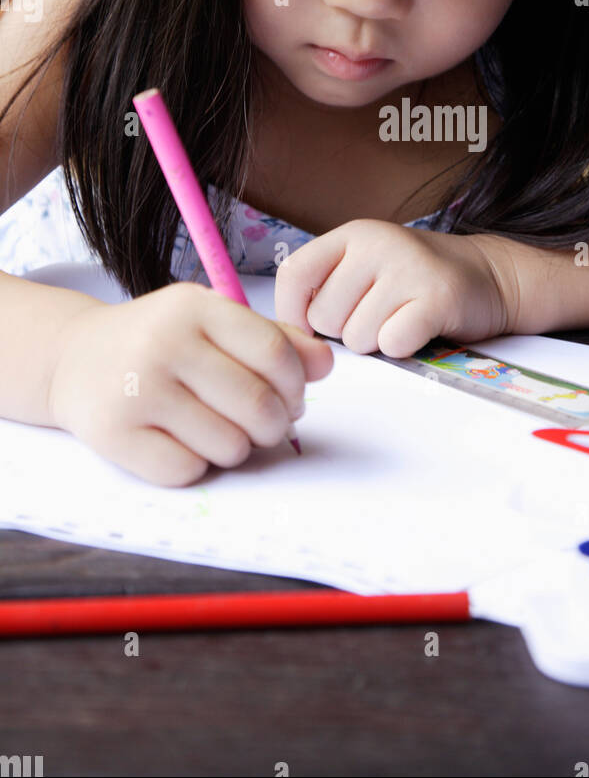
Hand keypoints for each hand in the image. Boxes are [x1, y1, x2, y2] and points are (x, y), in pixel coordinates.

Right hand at [47, 282, 332, 485]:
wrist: (73, 358)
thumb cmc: (159, 340)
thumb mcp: (212, 322)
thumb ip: (274, 339)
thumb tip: (326, 364)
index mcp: (195, 307)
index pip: (275, 353)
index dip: (296, 386)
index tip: (292, 397)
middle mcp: (163, 343)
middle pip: (258, 405)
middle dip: (274, 425)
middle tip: (264, 424)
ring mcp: (136, 390)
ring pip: (229, 445)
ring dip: (237, 448)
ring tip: (219, 430)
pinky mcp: (113, 434)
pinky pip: (188, 470)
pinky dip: (196, 465)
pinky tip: (180, 441)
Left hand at [274, 219, 517, 356]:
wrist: (491, 277)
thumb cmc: (417, 282)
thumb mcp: (367, 265)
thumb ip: (327, 285)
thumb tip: (285, 331)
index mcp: (353, 234)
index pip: (293, 274)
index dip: (291, 311)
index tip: (309, 327)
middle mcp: (377, 244)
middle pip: (323, 317)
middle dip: (345, 331)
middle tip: (378, 316)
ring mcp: (408, 268)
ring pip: (356, 338)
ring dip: (376, 342)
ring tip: (401, 319)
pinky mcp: (436, 298)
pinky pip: (391, 345)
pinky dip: (402, 348)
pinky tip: (419, 330)